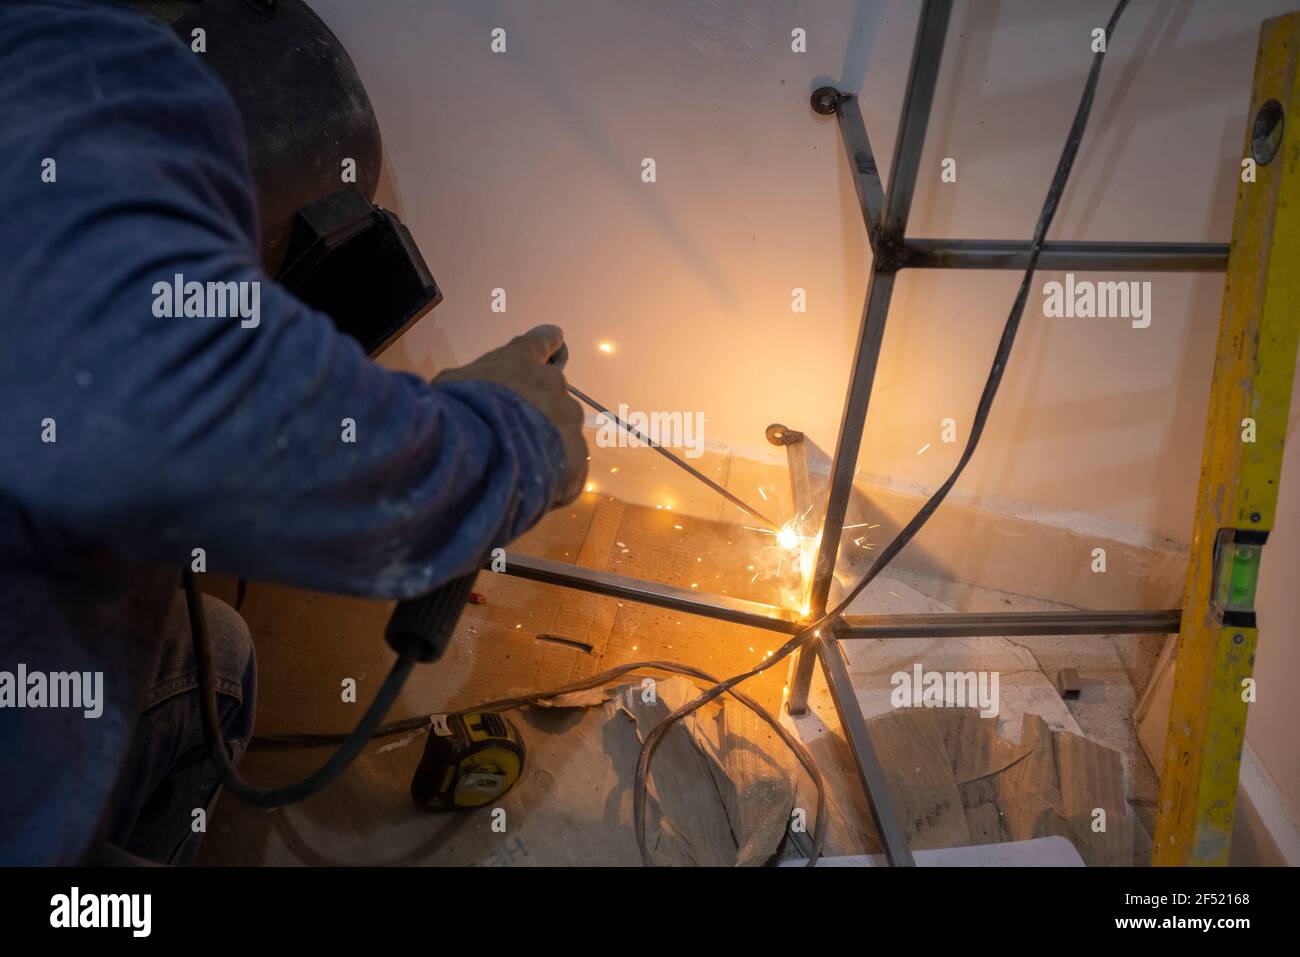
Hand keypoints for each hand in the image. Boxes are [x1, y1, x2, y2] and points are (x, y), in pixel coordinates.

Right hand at [434, 325, 587, 504]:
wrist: (480, 453)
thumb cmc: (458, 411)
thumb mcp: (450, 386)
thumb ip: (468, 384)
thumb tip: (466, 393)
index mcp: (519, 361)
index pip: (539, 342)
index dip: (547, 342)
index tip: (557, 338)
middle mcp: (551, 384)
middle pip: (549, 395)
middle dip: (533, 413)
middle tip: (507, 436)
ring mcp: (567, 420)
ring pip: (560, 433)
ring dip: (542, 446)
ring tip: (515, 468)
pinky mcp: (576, 457)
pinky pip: (566, 468)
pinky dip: (549, 478)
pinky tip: (525, 488)